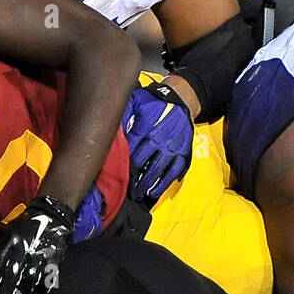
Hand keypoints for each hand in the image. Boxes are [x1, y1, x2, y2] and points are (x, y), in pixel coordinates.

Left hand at [0, 195, 74, 293]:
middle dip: (4, 293)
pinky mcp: (53, 259)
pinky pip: (46, 278)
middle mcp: (22, 249)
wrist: (51, 216)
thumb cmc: (23, 228)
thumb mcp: (3, 235)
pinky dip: (39, 289)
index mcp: (9, 243)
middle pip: (12, 275)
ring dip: (23, 291)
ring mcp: (39, 254)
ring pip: (29, 278)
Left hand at [124, 82, 192, 206]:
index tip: (115, 172)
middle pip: (143, 161)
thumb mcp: (136, 100)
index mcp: (146, 126)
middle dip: (133, 176)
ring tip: (138, 195)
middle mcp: (159, 138)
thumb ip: (124, 113)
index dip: (123, 161)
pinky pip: (174, 170)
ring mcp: (172, 147)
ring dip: (147, 183)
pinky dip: (164, 183)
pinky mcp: (182, 151)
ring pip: (158, 169)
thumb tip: (111, 126)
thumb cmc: (154, 100)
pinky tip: (155, 192)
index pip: (131, 148)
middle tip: (124, 189)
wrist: (181, 98)